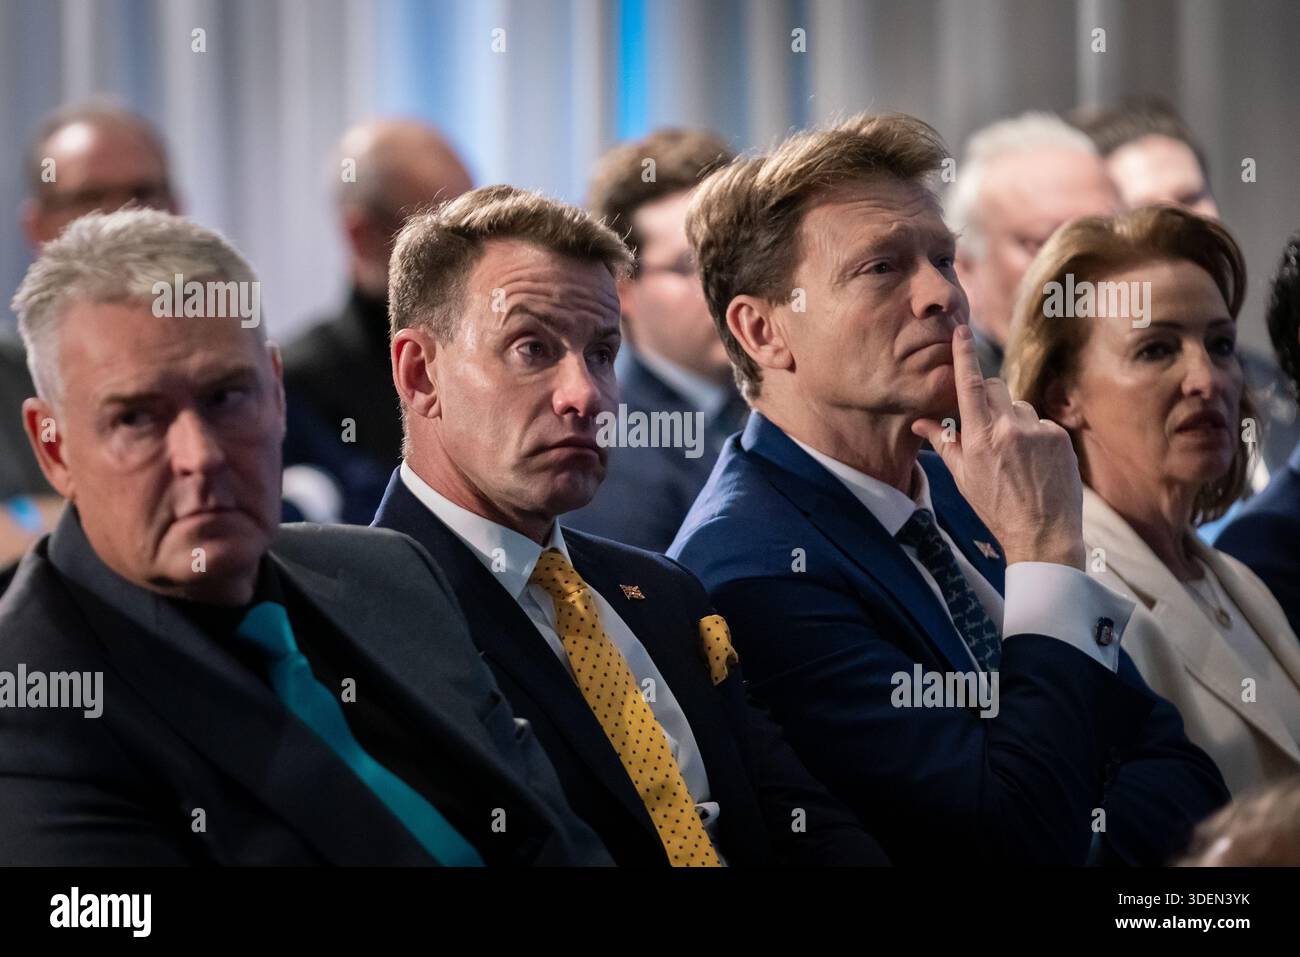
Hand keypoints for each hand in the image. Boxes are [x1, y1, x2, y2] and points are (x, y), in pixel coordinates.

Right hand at [912, 325, 1084, 568]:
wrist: (1043, 534)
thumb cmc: (996, 509)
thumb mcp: (963, 478)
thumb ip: (944, 442)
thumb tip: (922, 421)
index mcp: (979, 438)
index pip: (969, 384)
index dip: (964, 354)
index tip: (960, 329)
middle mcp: (1009, 429)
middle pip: (996, 387)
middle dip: (988, 397)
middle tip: (987, 425)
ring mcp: (1038, 431)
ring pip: (1019, 407)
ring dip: (1013, 421)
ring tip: (1015, 457)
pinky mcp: (1059, 437)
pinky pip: (1040, 423)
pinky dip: (1034, 436)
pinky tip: (1035, 464)